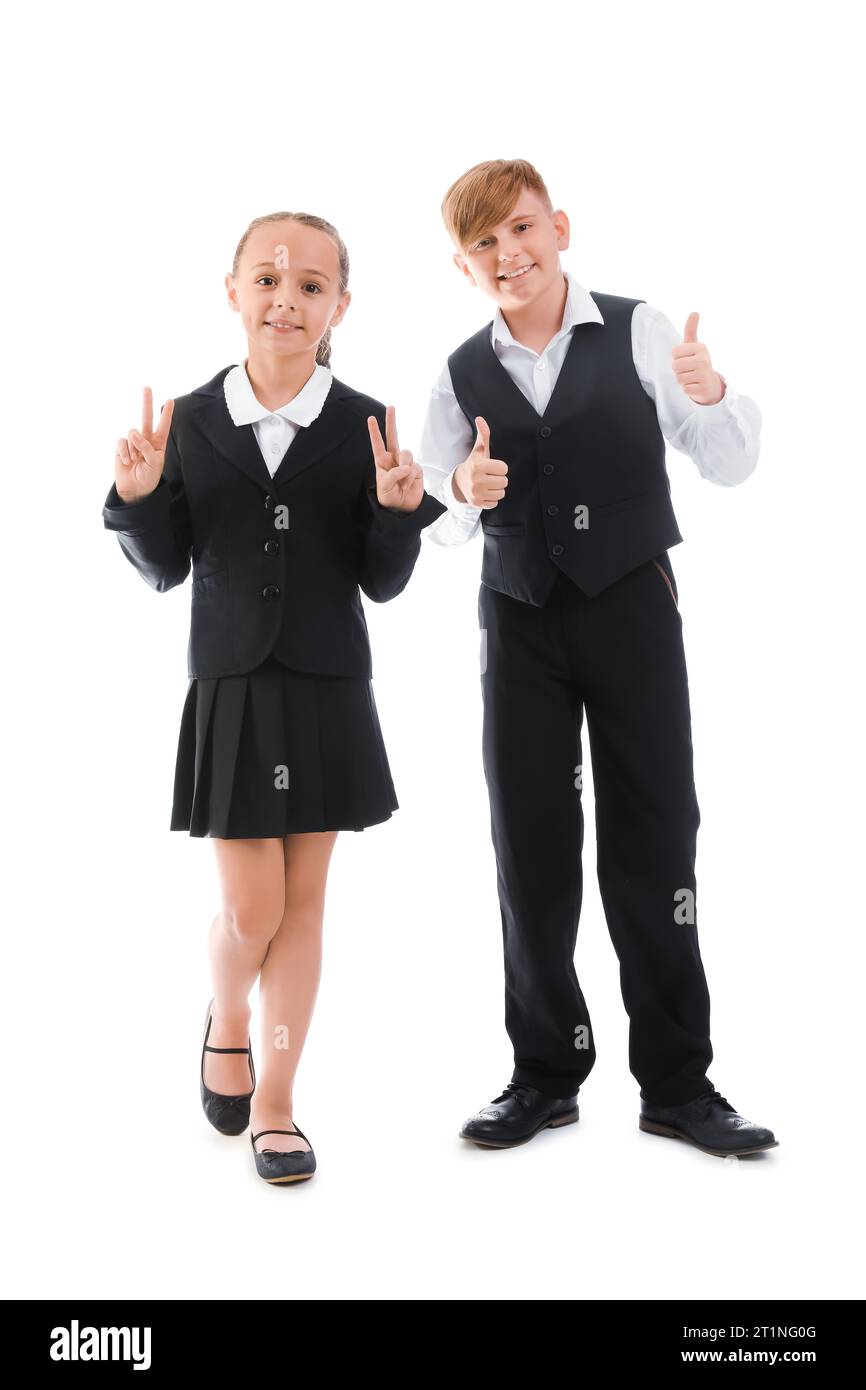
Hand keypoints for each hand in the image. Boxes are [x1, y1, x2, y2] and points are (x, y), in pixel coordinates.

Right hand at [115, 387, 174, 502]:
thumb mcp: (154, 464)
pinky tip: (126, 461)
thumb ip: (147, 447)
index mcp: (158, 444)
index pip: (163, 426)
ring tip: (135, 460)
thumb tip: (134, 434)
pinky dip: (124, 452)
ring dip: (134, 448)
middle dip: (147, 403)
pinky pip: (122, 442)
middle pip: (146, 418)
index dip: (166, 414)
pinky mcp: (122, 447)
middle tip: (147, 387)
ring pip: (132, 433)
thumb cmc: (148, 477)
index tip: (170, 401)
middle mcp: (146, 440)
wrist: (134, 489)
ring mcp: (133, 442)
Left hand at [367, 406, 425, 511]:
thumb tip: (406, 466)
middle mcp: (394, 459)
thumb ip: (392, 475)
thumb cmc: (390, 497)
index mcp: (382, 462)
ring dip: (404, 468)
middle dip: (391, 422)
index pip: (377, 444)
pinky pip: (414, 467)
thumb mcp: (384, 488)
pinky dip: (410, 478)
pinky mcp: (416, 468)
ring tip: (402, 483)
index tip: (371, 418)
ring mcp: (406, 463)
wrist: (404, 508)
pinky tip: (408, 485)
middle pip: (393, 437)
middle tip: (391, 407)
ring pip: (406, 454)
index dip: (374, 432)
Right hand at [453, 417, 508, 508]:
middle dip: (499, 478)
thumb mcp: (479, 450)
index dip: (500, 467)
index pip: (504, 468)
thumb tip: (480, 418)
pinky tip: (484, 492)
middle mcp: (476, 480)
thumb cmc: (474, 464)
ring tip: (488, 484)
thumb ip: (483, 434)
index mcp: (478, 466)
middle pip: (504, 481)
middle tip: (490, 476)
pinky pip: (495, 503)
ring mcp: (476, 493)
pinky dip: (492, 499)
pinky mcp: (477, 504)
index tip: (492, 467)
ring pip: (501, 493)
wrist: (459, 483)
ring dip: (497, 489)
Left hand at [672, 312, 724, 404]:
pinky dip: (688, 389)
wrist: (710, 384)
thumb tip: (695, 312)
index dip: (677, 357)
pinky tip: (695, 386)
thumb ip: (690, 330)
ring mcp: (705, 375)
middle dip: (678, 370)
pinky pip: (684, 389)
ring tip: (692, 378)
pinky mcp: (703, 389)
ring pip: (679, 378)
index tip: (686, 359)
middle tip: (688, 370)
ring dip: (683, 380)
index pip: (675, 352)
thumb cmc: (697, 362)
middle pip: (675, 366)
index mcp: (701, 348)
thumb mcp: (693, 346)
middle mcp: (705, 360)